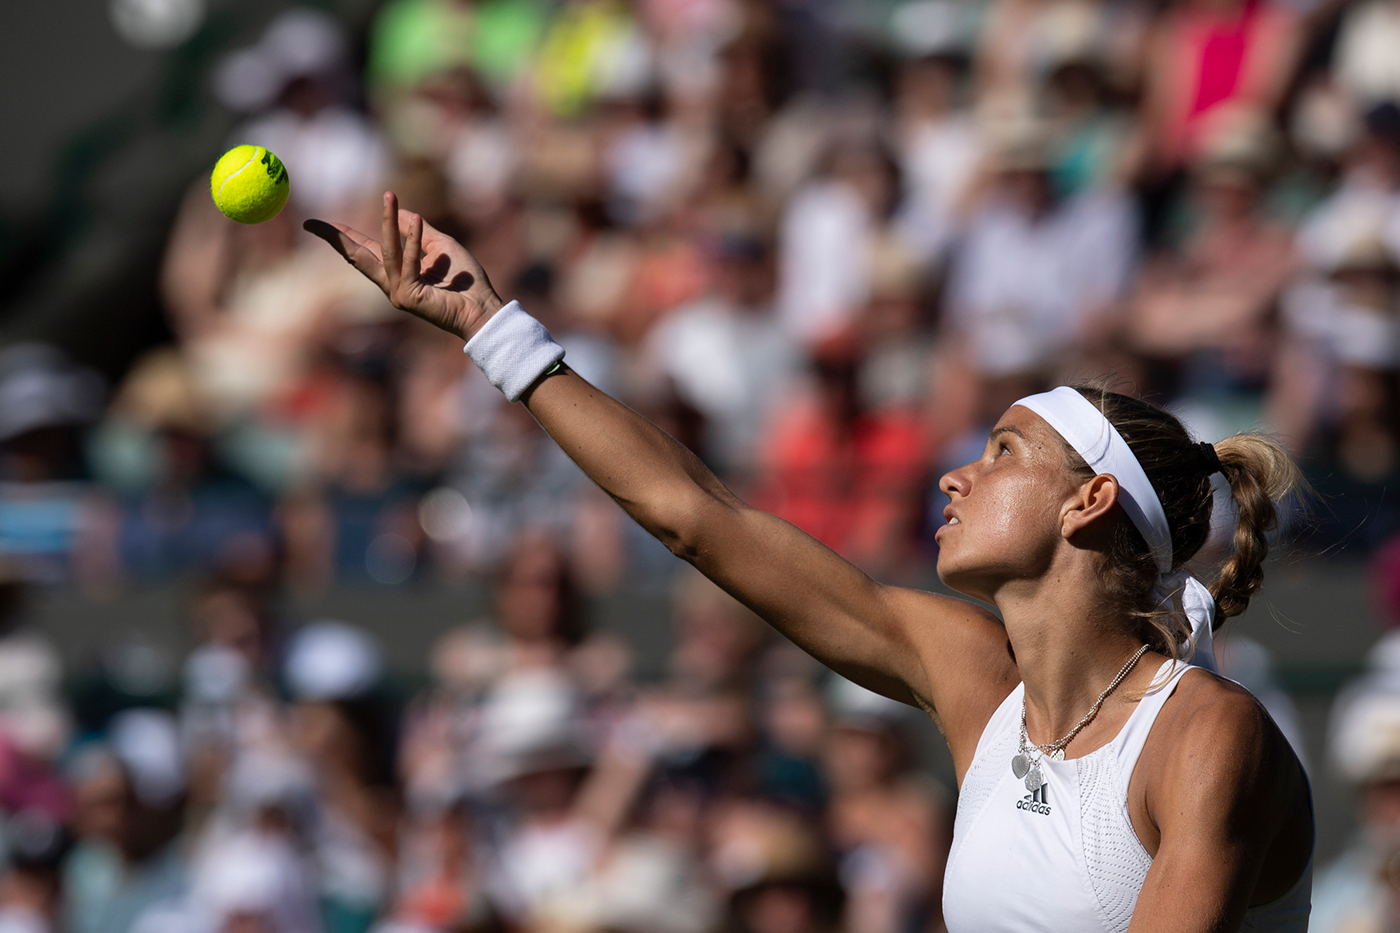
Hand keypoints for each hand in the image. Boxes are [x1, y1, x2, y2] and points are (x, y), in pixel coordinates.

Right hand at [304, 192, 502, 339]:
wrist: (482, 307)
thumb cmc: (466, 281)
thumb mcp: (441, 246)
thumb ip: (419, 231)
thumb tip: (400, 211)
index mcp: (397, 274)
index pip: (365, 251)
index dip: (344, 236)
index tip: (320, 224)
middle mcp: (392, 285)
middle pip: (356, 257)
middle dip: (335, 239)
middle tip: (311, 224)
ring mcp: (398, 293)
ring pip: (384, 252)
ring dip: (388, 222)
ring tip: (389, 196)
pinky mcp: (409, 297)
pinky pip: (409, 261)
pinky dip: (414, 240)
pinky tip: (418, 219)